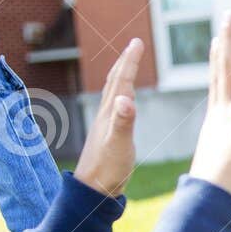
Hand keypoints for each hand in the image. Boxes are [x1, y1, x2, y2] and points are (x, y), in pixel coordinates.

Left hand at [73, 39, 142, 197]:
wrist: (93, 189)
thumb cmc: (108, 169)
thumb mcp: (119, 144)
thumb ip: (123, 121)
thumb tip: (126, 98)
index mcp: (110, 113)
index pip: (122, 80)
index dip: (130, 61)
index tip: (137, 42)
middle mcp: (106, 114)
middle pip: (115, 81)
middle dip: (126, 61)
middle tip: (134, 45)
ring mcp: (105, 124)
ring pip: (113, 92)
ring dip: (122, 76)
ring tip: (129, 66)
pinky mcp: (108, 134)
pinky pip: (115, 106)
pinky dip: (121, 95)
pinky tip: (123, 101)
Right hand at [189, 13, 230, 207]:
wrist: (209, 204)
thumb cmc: (212, 197)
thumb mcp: (216, 170)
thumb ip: (222, 160)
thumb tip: (219, 172)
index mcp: (216, 123)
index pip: (217, 83)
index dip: (219, 59)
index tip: (219, 38)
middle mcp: (225, 114)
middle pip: (229, 69)